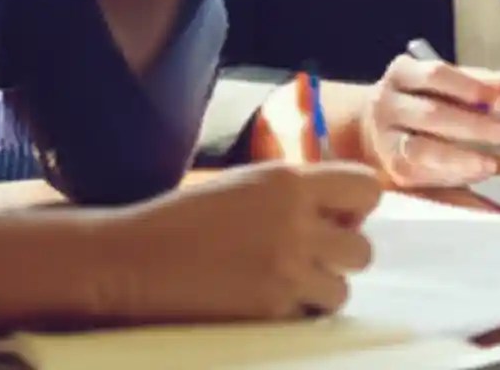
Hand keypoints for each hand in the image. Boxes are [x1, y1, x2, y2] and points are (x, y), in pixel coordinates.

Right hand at [102, 162, 380, 320]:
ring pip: (343, 290)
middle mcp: (295, 222)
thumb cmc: (187, 218)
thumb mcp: (248, 183)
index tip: (337, 218)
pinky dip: (293, 314)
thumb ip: (297, 192)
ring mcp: (286, 269)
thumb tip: (347, 210)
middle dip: (341, 256)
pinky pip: (308, 317)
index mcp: (290, 182)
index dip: (358, 207)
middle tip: (310, 257)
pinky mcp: (270, 309)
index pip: (367, 188)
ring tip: (286, 283)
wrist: (132, 259)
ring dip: (320, 290)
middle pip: (364, 249)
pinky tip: (262, 300)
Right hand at [357, 56, 499, 187]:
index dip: (472, 88)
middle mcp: (386, 103)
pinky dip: (455, 175)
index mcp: (403, 73)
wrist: (376, 129)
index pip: (436, 75)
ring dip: (462, 158)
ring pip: (421, 150)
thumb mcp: (446, 84)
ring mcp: (385, 139)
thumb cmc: (423, 100)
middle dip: (474, 126)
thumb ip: (481, 83)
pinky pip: (424, 175)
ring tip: (492, 163)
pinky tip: (478, 172)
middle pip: (431, 114)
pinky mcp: (392, 170)